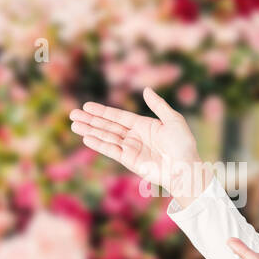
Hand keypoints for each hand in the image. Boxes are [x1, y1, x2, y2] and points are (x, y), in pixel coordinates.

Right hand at [67, 87, 208, 206]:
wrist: (186, 168)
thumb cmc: (184, 144)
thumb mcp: (173, 120)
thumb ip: (158, 105)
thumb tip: (146, 90)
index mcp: (144, 125)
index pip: (118, 116)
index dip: (102, 111)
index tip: (86, 106)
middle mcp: (134, 137)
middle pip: (108, 126)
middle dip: (90, 120)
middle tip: (72, 114)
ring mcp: (131, 149)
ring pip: (106, 137)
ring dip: (90, 131)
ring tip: (73, 125)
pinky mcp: (129, 161)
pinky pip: (111, 150)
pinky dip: (98, 144)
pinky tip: (86, 138)